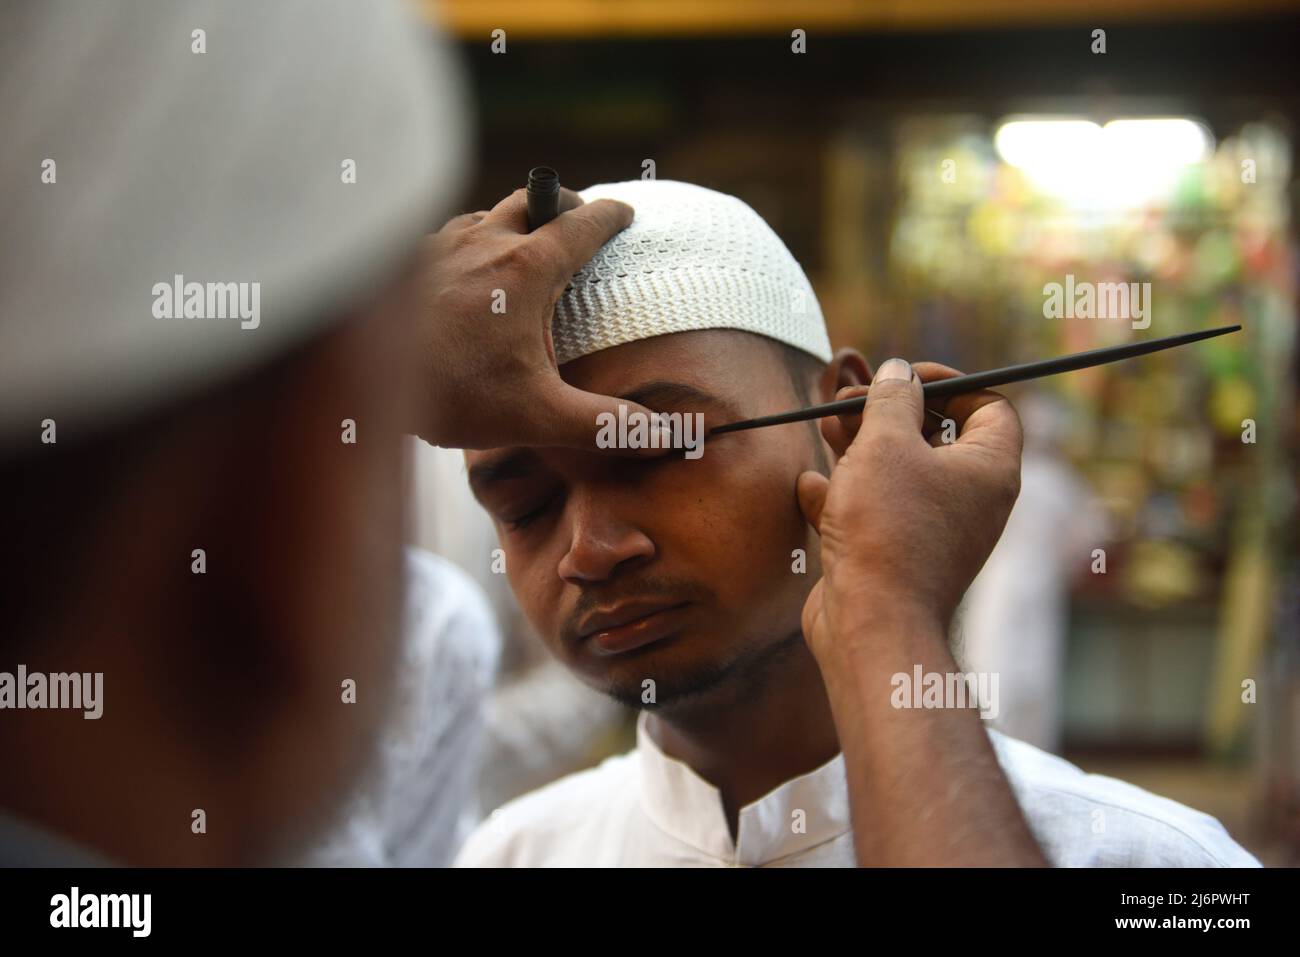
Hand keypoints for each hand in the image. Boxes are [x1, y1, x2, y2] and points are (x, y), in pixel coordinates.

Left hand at [417, 187, 669, 454]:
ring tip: (521, 247)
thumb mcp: (537, 414)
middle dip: (563, 207)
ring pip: (487, 215)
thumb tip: (662, 436)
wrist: (357, 379)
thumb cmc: (450, 392)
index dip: (610, 216)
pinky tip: (464, 271)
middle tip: (578, 224)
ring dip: (511, 222)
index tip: (625, 213)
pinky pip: (448, 236)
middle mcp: (484, 242)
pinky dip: (470, 242)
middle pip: (535, 202)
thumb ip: (602, 424)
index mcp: (527, 268)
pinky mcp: (406, 259)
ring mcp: (441, 245)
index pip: (582, 224)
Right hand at [796, 358, 1022, 656]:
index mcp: (989, 469)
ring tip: (825, 429)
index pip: (989, 405)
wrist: (871, 624)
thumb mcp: (885, 444)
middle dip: (890, 413)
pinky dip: (846, 496)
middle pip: (937, 436)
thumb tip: (898, 371)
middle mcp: (970, 500)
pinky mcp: (898, 556)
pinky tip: (812, 486)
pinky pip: (876, 513)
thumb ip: (891, 398)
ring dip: (861, 448)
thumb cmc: (887, 529)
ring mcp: (935, 531)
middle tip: (849, 401)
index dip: (948, 382)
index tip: (904, 377)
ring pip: (900, 473)